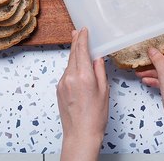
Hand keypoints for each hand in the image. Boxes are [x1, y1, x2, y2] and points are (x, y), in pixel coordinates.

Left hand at [57, 28, 108, 160]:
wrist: (80, 134)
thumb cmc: (95, 116)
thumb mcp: (104, 91)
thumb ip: (99, 71)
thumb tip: (97, 58)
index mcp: (84, 76)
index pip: (81, 50)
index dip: (82, 38)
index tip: (83, 30)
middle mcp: (70, 76)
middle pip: (73, 54)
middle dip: (75, 41)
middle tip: (77, 32)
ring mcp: (63, 82)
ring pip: (69, 63)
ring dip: (74, 54)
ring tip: (78, 45)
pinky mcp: (59, 88)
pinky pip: (66, 73)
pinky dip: (72, 66)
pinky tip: (77, 67)